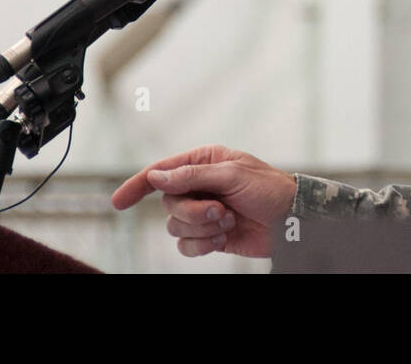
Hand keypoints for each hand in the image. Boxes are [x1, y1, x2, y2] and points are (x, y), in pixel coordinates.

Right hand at [111, 145, 297, 258]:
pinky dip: (203, 245)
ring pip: (175, 227)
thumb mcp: (232, 175)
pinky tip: (224, 238)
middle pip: (168, 204)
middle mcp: (199, 186)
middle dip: (192, 212)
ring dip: (202, 229)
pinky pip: (187, 246)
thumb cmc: (269, 190)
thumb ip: (192, 176)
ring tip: (228, 222)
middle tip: (220, 211)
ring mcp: (203, 212)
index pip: (161, 172)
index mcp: (204, 163)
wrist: (292, 221)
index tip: (118, 202)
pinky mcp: (209, 235)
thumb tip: (156, 176)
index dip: (138, 185)